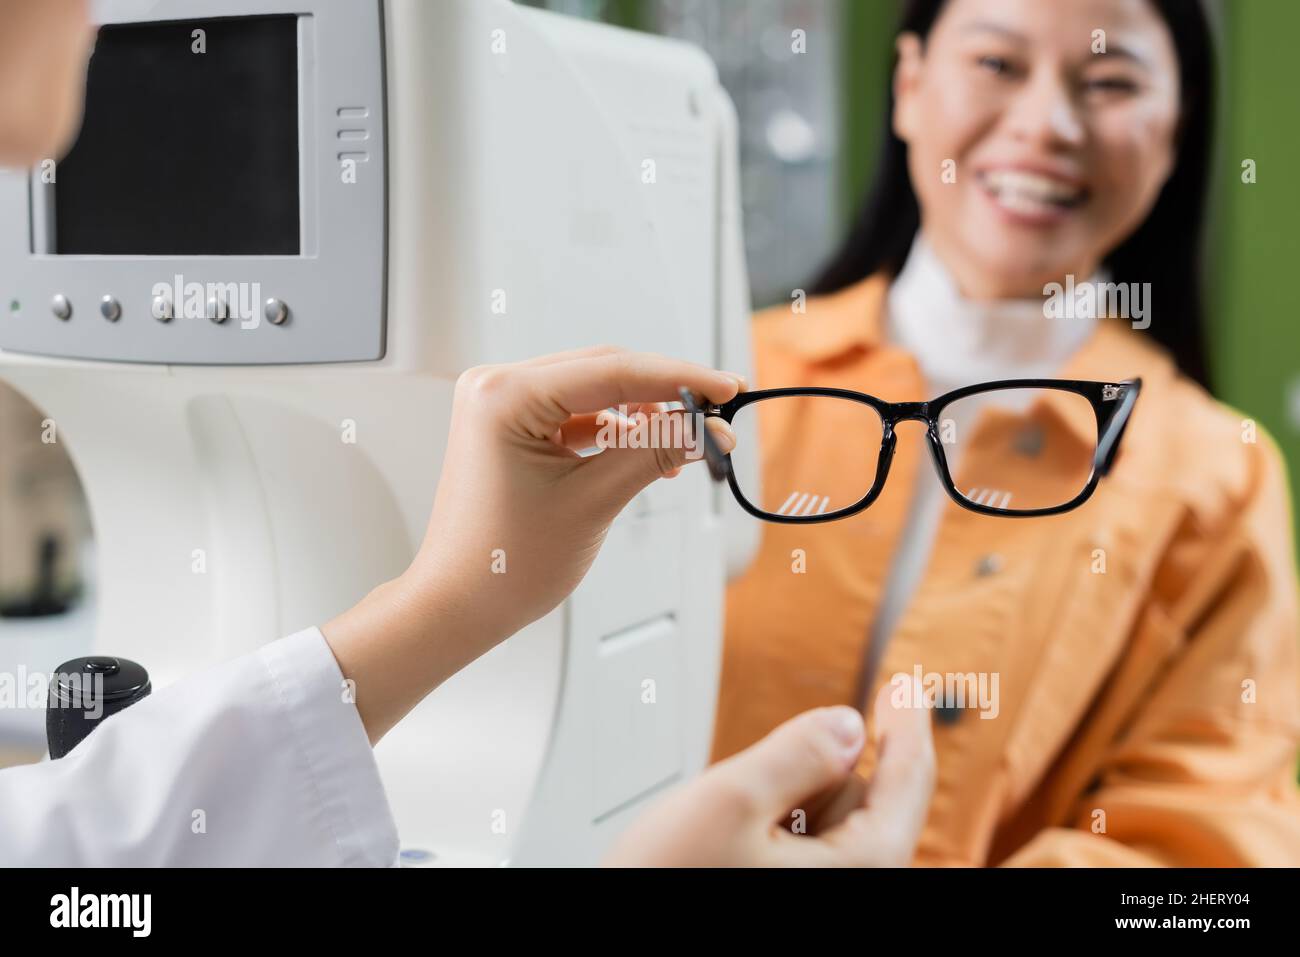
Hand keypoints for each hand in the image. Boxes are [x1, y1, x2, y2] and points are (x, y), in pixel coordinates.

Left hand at [323, 346, 742, 741]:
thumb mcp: (593, 502)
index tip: (726, 389)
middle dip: (666, 394)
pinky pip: (578, 416)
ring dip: (645, 415)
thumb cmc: (503, 564)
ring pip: (595, 393)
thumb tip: (707, 428)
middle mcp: (497, 387)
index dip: (678, 379)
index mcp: (505, 395)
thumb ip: (652, 453)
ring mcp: (502, 406)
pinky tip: (655, 451)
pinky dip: (618, 432)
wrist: (457, 606)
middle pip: (605, 372)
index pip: (612, 371)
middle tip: (721, 413)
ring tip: (692, 443)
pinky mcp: (513, 428)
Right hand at [604, 681, 935, 866]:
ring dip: (788, 805)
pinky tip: (732, 849)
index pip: (908, 777)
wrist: (620, 944)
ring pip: (826, 819)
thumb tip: (850, 725)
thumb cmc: (667, 887)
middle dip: (815, 776)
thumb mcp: (731, 800)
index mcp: (863, 867)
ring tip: (730, 836)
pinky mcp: (792, 895)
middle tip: (753, 797)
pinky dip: (774, 830)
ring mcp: (825, 893)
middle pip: (860, 796)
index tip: (907, 686)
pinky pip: (801, 845)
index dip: (906, 721)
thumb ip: (798, 751)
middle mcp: (856, 887)